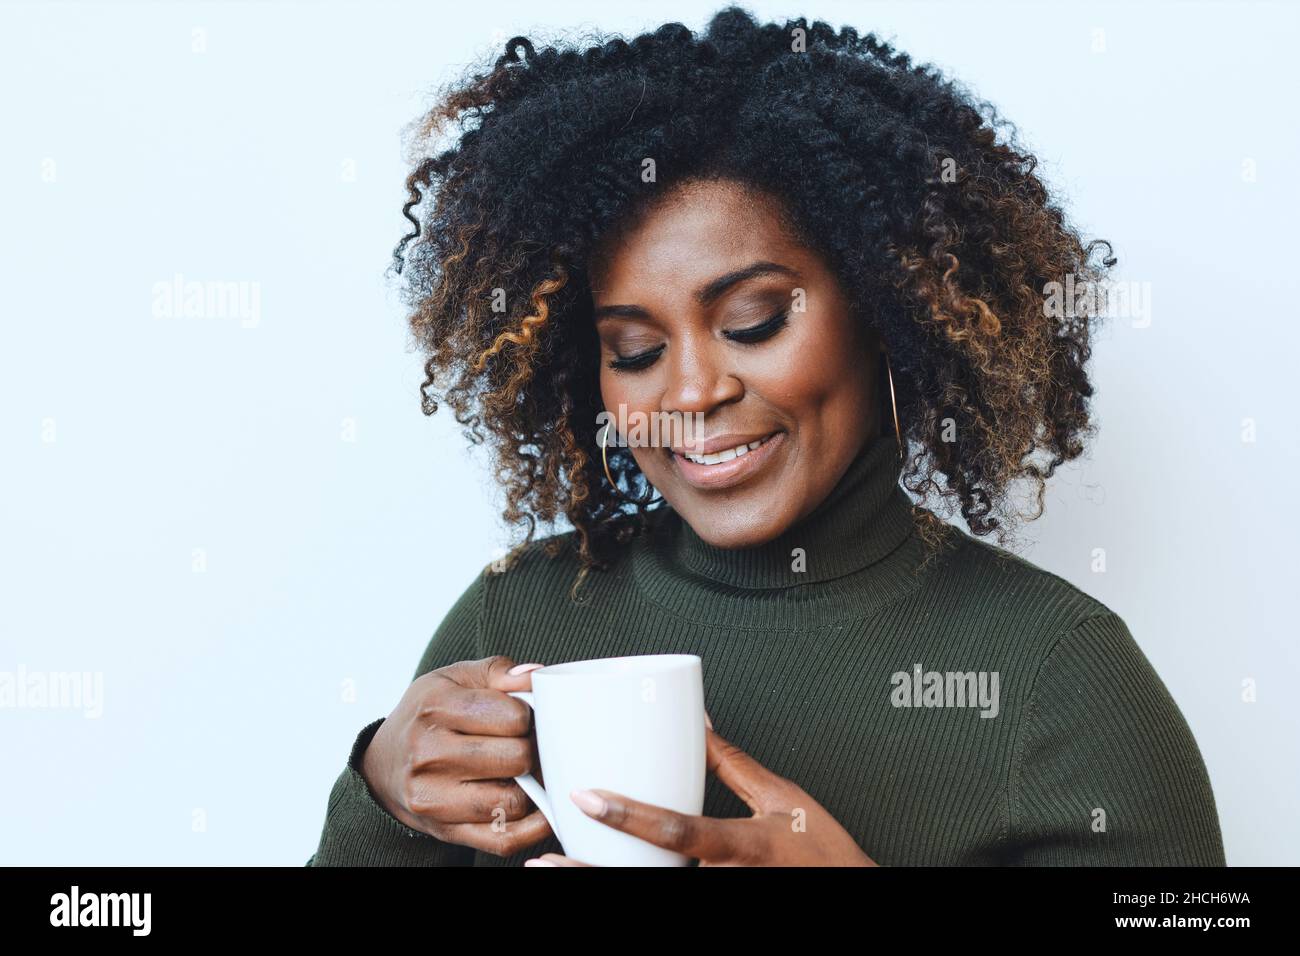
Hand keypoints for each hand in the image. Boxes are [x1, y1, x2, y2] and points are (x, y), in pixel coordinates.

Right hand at [361, 655, 553, 856]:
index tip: (523, 717)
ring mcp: (434, 798)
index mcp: (435, 708)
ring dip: (532, 787)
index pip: (513, 716)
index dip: (530, 715)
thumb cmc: (428, 714)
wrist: (384, 764)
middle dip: (532, 750)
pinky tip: (540, 808)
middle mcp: (428, 755)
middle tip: (529, 745)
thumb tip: (535, 677)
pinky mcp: (445, 831)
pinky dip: (532, 827)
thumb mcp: (454, 678)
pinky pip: (504, 839)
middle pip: (517, 758)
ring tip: (526, 771)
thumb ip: (498, 671)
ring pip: (514, 800)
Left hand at [524, 717, 879, 866]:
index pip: (679, 831)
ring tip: (551, 871)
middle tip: (543, 859)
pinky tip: (594, 873)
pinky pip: (662, 899)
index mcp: (742, 847)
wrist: (854, 899)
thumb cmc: (824, 853)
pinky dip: (626, 886)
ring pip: (648, 895)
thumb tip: (698, 721)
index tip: (587, 795)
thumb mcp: (784, 799)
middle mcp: (723, 883)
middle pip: (647, 881)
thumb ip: (734, 764)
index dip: (630, 815)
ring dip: (597, 885)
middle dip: (591, 873)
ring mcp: (717, 901)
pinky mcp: (714, 908)